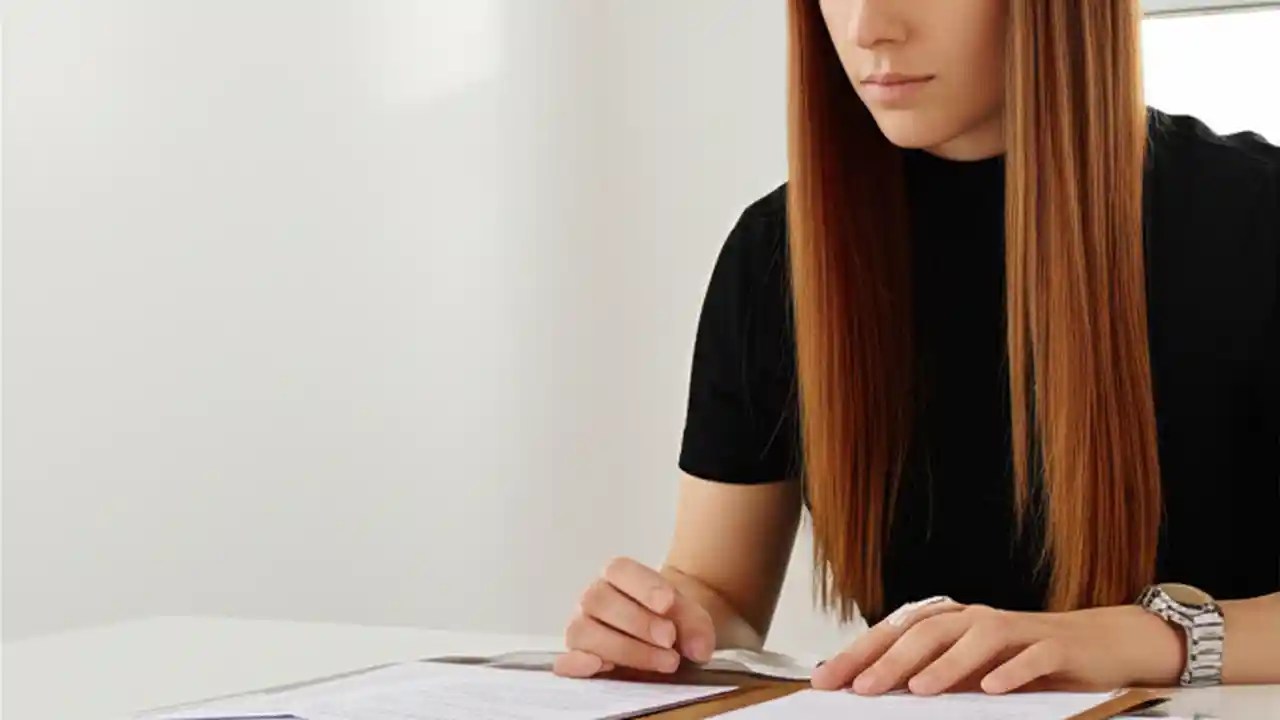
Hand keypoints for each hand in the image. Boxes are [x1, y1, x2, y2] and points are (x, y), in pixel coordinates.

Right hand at [554, 557, 716, 677]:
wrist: (666, 636)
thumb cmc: (672, 620)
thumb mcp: (692, 616)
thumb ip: (697, 627)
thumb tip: (698, 650)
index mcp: (617, 575)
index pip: (620, 570)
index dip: (642, 586)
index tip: (668, 603)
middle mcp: (594, 597)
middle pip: (600, 601)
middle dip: (637, 622)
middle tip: (669, 639)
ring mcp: (582, 627)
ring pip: (584, 631)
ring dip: (624, 648)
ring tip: (665, 661)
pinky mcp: (578, 657)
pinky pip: (566, 661)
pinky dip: (577, 665)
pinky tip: (602, 667)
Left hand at [810, 598, 1183, 694]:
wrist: (1099, 645)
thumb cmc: (1023, 660)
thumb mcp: (969, 671)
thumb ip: (928, 675)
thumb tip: (871, 689)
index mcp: (951, 624)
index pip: (896, 633)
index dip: (860, 652)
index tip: (826, 679)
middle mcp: (977, 620)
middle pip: (928, 633)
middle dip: (890, 660)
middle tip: (860, 687)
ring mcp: (1017, 630)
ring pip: (976, 638)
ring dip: (945, 663)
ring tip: (917, 688)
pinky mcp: (1056, 646)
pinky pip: (1032, 655)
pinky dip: (1012, 670)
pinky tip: (992, 687)